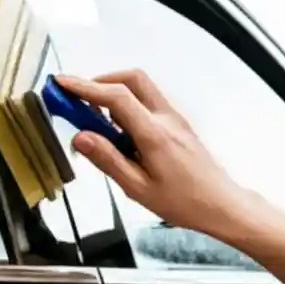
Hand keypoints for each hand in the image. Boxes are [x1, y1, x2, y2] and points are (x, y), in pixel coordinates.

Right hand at [55, 71, 264, 240]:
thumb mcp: (138, 188)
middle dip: (100, 81)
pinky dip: (127, 105)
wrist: (221, 204)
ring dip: (113, 93)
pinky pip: (148, 102)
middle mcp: (166, 118)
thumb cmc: (184, 202)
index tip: (62, 84)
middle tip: (77, 98)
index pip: (116, 97)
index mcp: (155, 135)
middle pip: (131, 79)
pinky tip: (118, 132)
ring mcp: (174, 118)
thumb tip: (81, 138)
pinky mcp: (177, 123)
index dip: (85, 87)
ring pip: (141, 88)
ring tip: (95, 121)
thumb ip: (108, 160)